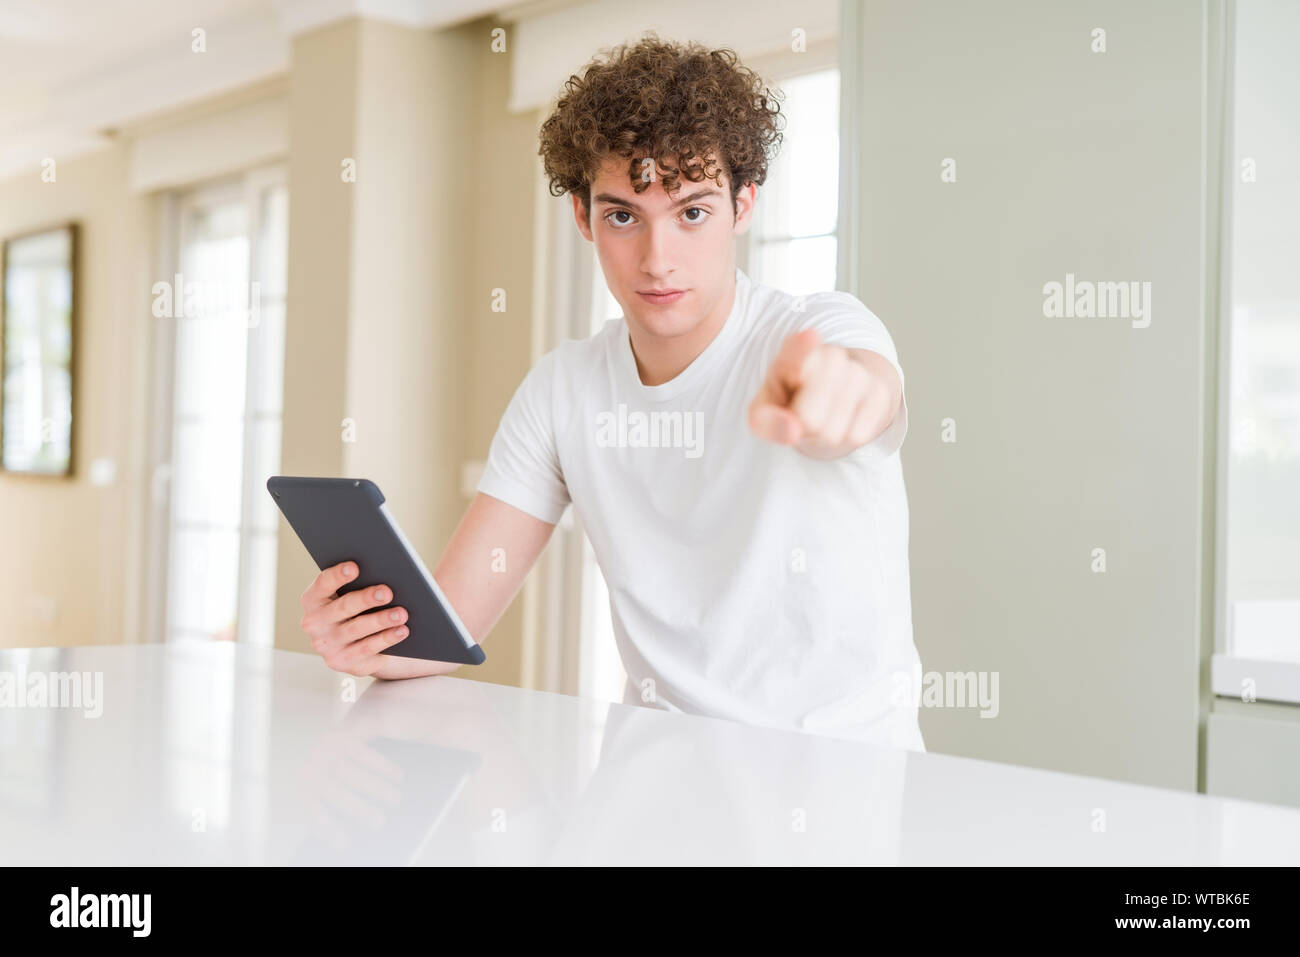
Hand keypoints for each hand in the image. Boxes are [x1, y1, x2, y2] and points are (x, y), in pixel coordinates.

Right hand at [300, 562, 410, 675]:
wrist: (363, 641)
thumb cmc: (360, 608)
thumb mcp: (355, 594)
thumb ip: (361, 582)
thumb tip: (384, 572)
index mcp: (313, 599)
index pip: (322, 584)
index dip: (338, 575)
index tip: (355, 567)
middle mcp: (314, 623)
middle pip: (342, 608)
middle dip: (366, 599)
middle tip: (387, 592)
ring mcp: (327, 646)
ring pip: (356, 630)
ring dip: (380, 621)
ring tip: (401, 613)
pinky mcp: (342, 662)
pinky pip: (366, 650)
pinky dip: (386, 639)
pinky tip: (402, 631)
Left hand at [747, 328, 900, 459]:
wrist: (834, 395)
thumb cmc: (791, 402)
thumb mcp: (765, 410)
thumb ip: (767, 421)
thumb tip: (794, 430)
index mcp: (793, 353)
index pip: (797, 356)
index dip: (801, 352)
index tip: (812, 336)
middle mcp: (830, 355)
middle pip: (810, 419)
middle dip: (802, 428)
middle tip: (803, 415)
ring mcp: (858, 372)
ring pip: (833, 431)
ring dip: (824, 435)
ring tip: (824, 416)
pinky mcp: (881, 392)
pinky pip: (857, 435)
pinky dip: (846, 437)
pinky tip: (844, 420)